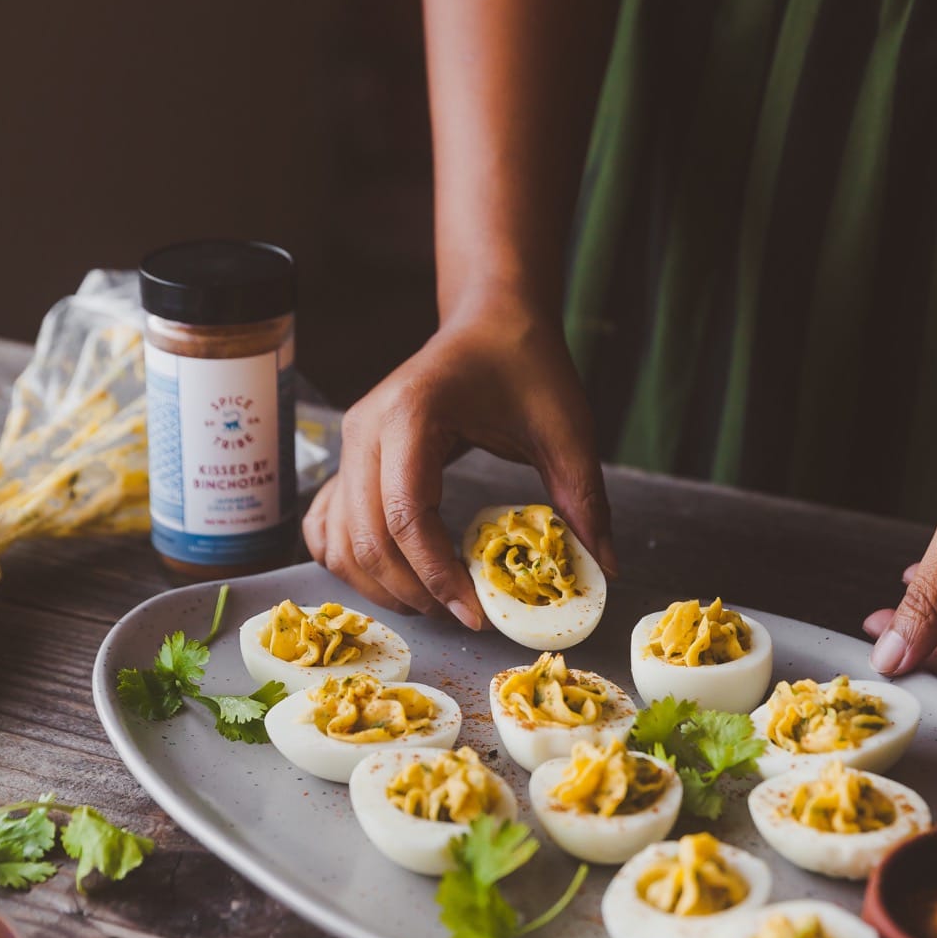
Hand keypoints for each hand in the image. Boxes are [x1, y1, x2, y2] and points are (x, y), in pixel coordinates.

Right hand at [303, 302, 612, 626]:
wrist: (491, 321)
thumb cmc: (526, 364)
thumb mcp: (567, 429)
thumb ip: (584, 498)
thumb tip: (607, 567)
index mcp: (413, 413)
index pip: (408, 516)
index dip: (437, 576)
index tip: (475, 615)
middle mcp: (366, 428)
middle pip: (367, 538)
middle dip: (412, 592)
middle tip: (462, 616)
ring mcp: (350, 444)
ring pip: (339, 540)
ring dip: (380, 585)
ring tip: (434, 603)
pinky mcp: (349, 458)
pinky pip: (328, 525)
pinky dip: (353, 562)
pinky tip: (396, 578)